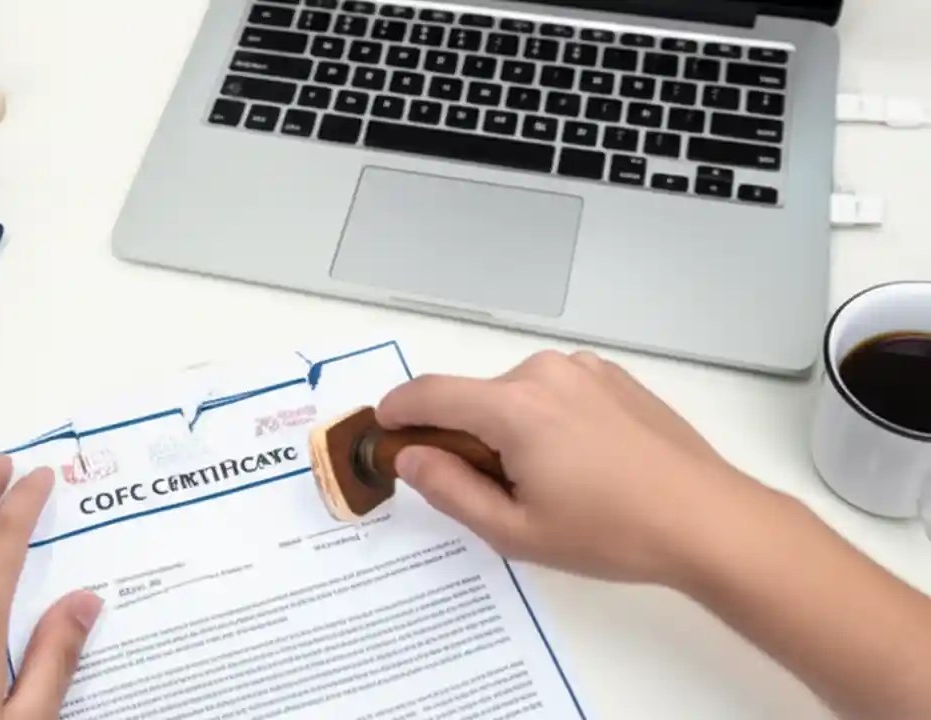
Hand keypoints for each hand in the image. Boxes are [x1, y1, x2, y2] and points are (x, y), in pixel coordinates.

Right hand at [377, 350, 776, 586]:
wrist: (707, 521)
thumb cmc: (611, 533)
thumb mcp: (515, 530)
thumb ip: (449, 489)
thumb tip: (409, 456)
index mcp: (514, 407)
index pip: (429, 395)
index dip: (397, 412)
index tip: (384, 431)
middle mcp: (545, 373)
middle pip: (474, 398)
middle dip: (464, 437)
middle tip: (489, 493)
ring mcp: (584, 370)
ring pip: (514, 397)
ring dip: (507, 430)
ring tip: (547, 485)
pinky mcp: (613, 378)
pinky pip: (553, 393)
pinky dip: (545, 421)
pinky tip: (578, 465)